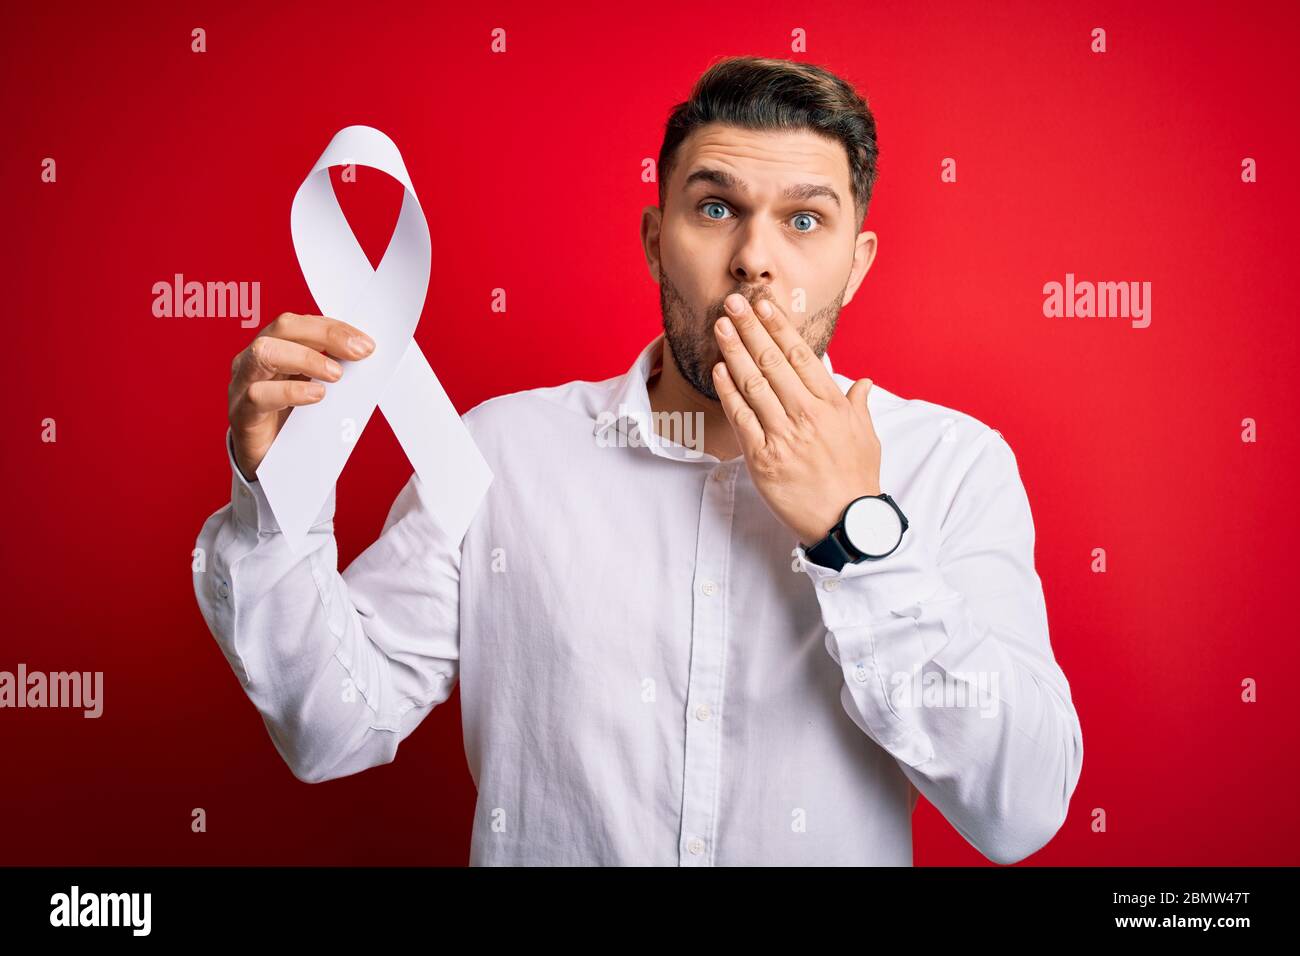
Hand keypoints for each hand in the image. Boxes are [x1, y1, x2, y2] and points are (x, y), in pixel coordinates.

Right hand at [228, 312, 375, 480]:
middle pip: (283, 328)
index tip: (365, 343)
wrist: (268, 463)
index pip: (302, 323)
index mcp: (274, 347)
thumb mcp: (316, 389)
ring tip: (336, 375)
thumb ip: (332, 371)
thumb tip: (364, 355)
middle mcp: (254, 358)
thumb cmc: (294, 420)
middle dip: (325, 336)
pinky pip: (259, 394)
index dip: (334, 328)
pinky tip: (316, 395)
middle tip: (358, 353)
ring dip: (306, 358)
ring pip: (265, 352)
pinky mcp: (240, 412)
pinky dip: (291, 391)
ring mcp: (242, 383)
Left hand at [711, 292, 881, 545]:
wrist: (846, 523)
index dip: (780, 327)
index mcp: (832, 405)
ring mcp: (784, 436)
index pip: (802, 355)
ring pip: (754, 384)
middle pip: (773, 362)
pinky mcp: (764, 458)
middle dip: (751, 328)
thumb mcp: (867, 437)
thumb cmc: (856, 480)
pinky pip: (742, 418)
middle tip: (733, 303)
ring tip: (720, 326)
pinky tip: (719, 369)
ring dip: (734, 351)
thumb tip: (864, 383)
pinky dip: (729, 391)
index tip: (765, 305)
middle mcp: (807, 415)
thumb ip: (859, 405)